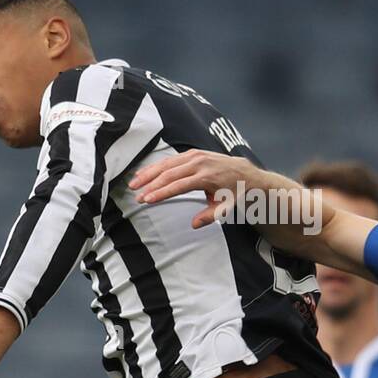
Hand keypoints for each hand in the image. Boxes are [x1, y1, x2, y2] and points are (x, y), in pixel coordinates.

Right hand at [129, 150, 261, 228]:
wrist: (243, 172)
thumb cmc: (234, 191)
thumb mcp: (226, 207)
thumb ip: (210, 216)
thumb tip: (194, 224)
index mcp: (207, 176)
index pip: (179, 185)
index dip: (162, 193)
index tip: (147, 200)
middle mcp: (199, 163)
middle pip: (169, 174)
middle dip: (150, 185)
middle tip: (137, 196)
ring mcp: (194, 156)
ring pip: (166, 164)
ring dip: (148, 174)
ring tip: (134, 184)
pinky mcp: (191, 153)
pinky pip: (170, 159)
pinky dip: (155, 166)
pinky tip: (143, 173)